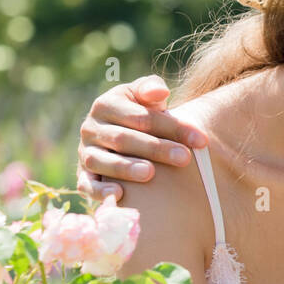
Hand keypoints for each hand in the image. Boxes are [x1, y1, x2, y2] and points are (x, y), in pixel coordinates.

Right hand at [76, 75, 208, 200]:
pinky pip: (86, 185)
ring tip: (150, 174)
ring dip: (126, 168)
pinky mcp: (83, 176)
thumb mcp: (143, 96)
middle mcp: (91, 128)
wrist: (120, 133)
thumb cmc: (139, 113)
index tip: (201, 140)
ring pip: (102, 161)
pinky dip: (100, 190)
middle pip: (123, 139)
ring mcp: (85, 152)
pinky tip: (120, 195)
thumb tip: (160, 93)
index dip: (172, 127)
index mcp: (105, 105)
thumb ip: (151, 89)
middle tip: (185, 158)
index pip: (141, 117)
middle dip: (156, 149)